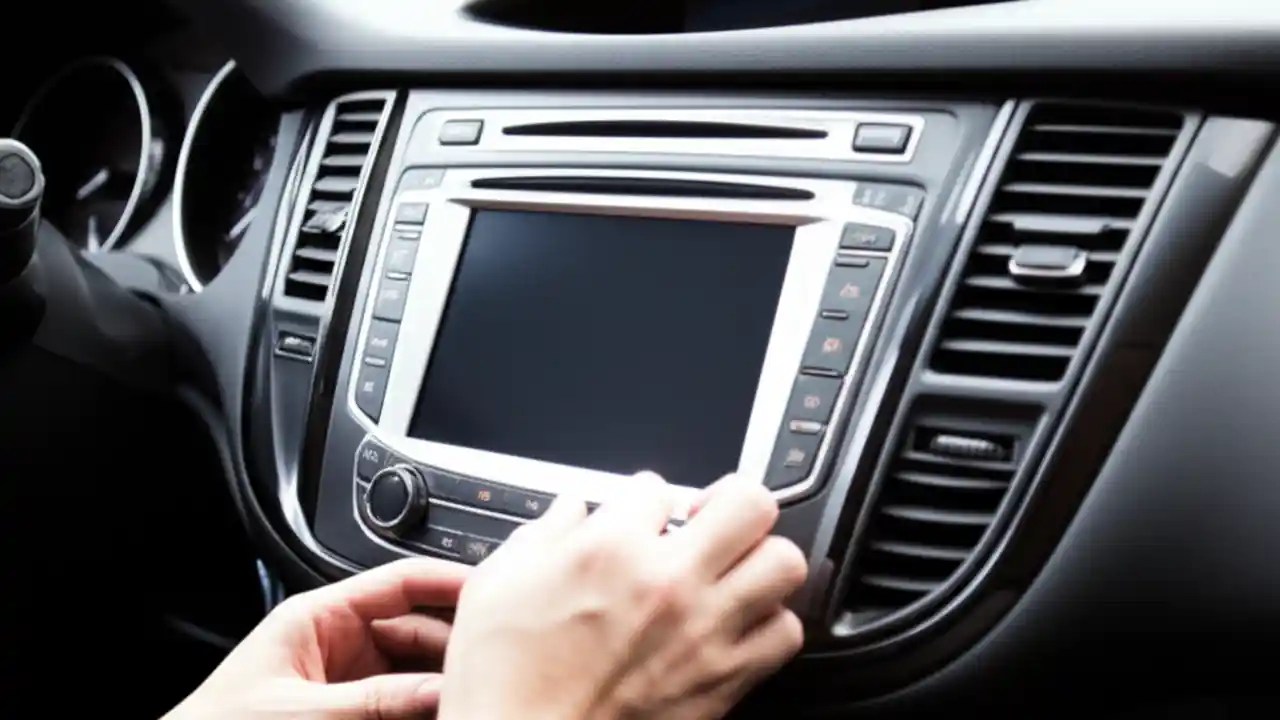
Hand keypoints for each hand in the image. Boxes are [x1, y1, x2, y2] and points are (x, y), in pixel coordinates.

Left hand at [165, 557, 468, 719]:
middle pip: (418, 630)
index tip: (491, 594)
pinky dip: (427, 707)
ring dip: (444, 682)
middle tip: (487, 665)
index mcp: (319, 617)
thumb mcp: (301, 713)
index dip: (449, 582)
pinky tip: (447, 709)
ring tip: (470, 693)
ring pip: (417, 671)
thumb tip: (442, 690)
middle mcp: (340, 643)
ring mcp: (349, 682)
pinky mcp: (353, 714)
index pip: (399, 582)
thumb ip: (376, 702)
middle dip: (453, 646)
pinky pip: (403, 704)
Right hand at [438, 473, 807, 719]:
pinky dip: (769, 623)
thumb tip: (571, 510)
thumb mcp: (497, 586)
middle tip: (710, 521)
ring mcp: (706, 631)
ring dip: (760, 559)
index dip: (645, 500)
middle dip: (730, 503)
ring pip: (782, 563)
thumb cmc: (504, 683)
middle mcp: (669, 583)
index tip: (638, 517)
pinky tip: (738, 623)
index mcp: (610, 550)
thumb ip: (541, 535)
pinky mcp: (726, 679)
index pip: (656, 488)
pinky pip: (784, 633)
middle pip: (749, 504)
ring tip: (734, 569)